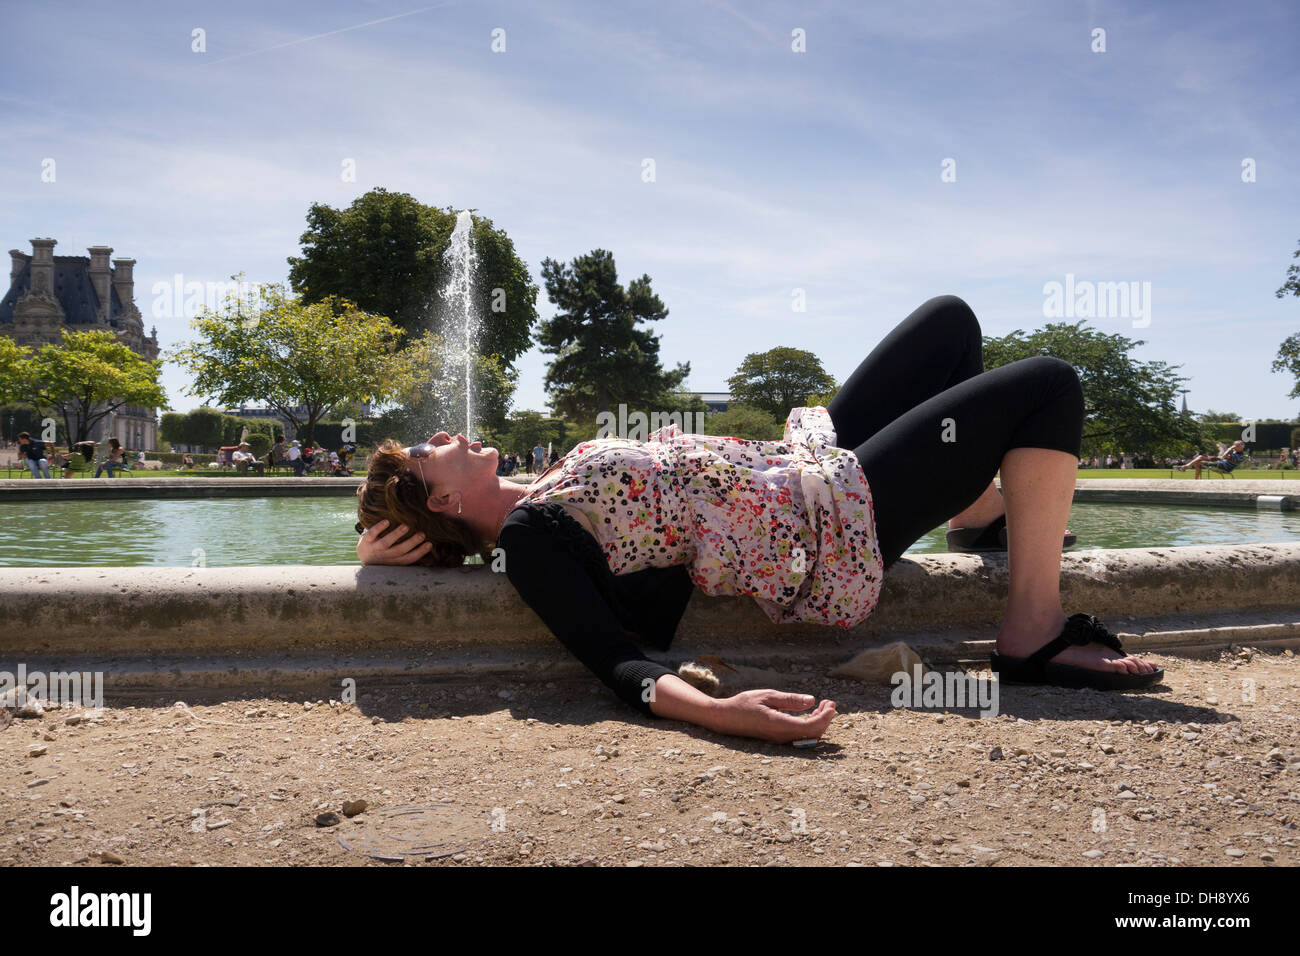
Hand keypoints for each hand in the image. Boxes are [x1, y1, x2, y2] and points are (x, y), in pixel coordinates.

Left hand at [357, 518, 432, 565]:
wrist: (362, 555)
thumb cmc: (384, 554)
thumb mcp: (394, 558)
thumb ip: (405, 552)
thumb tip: (428, 542)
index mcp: (394, 561)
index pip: (408, 559)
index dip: (420, 552)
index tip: (429, 544)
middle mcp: (385, 556)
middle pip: (399, 551)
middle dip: (411, 543)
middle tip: (422, 534)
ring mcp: (374, 549)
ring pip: (386, 543)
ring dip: (396, 535)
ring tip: (406, 526)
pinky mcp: (365, 541)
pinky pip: (371, 534)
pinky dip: (378, 528)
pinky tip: (386, 521)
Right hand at [712, 689, 836, 743]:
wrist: (725, 718)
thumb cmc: (743, 704)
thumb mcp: (768, 696)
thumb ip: (791, 700)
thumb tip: (812, 700)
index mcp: (779, 725)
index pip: (811, 727)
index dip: (825, 717)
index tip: (830, 704)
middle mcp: (781, 737)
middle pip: (813, 734)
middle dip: (826, 719)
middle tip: (829, 703)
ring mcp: (780, 740)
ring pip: (808, 737)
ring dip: (819, 722)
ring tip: (822, 706)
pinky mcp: (778, 739)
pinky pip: (800, 736)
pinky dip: (810, 725)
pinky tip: (810, 713)